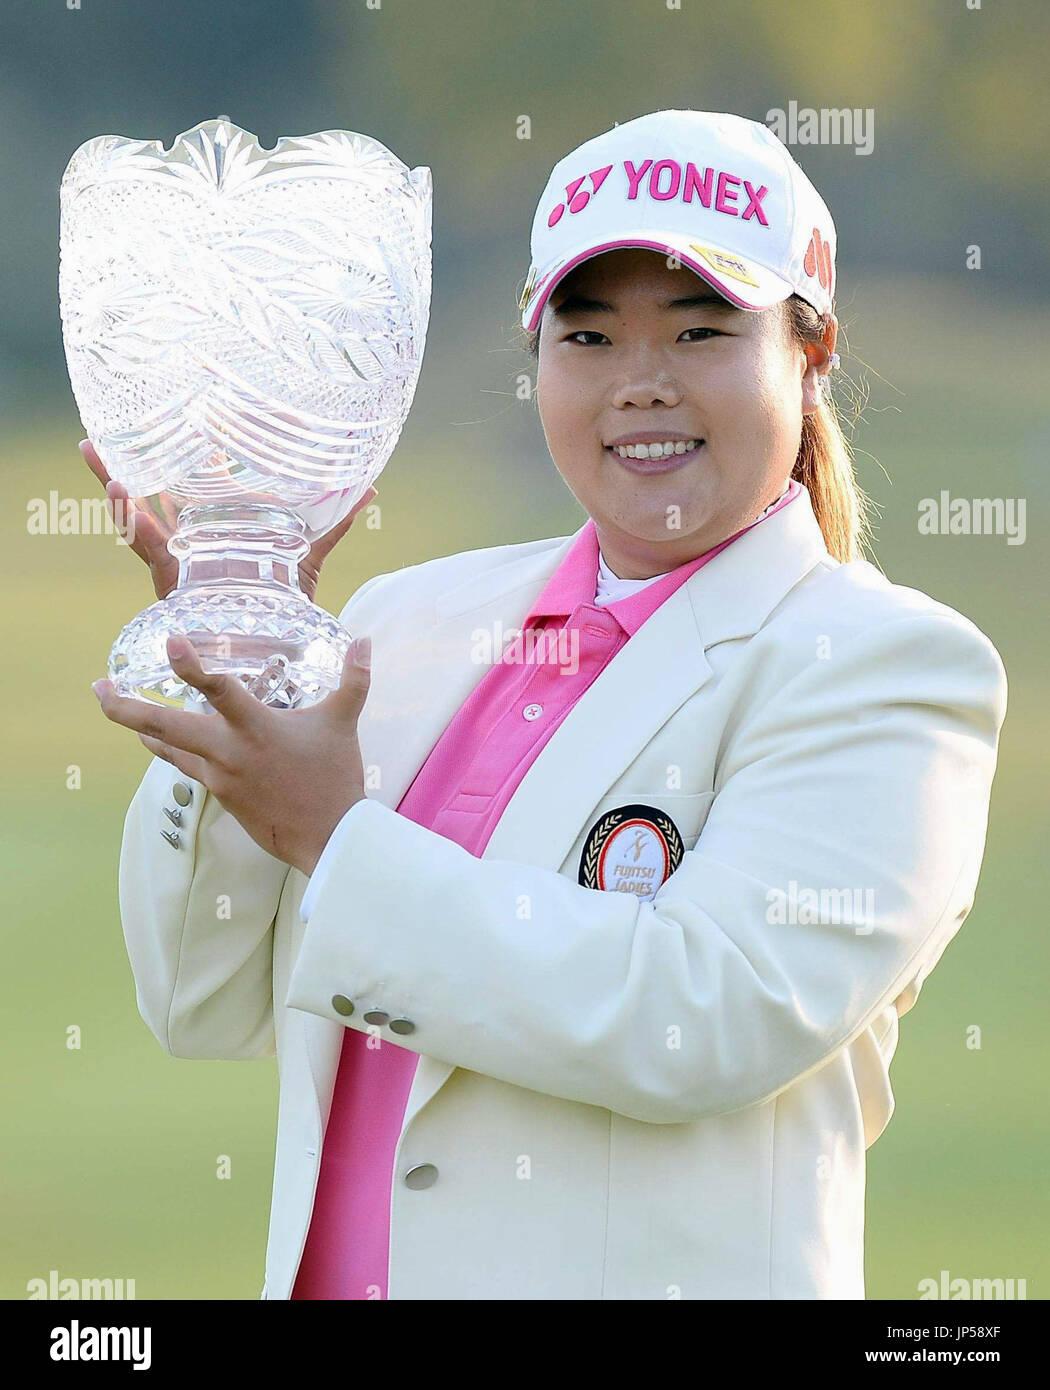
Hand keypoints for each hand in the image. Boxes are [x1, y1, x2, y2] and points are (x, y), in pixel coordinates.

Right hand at [80, 438, 377, 602]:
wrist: (281, 658)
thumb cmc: (287, 607)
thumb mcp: (308, 558)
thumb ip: (332, 526)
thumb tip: (368, 490)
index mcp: (213, 537)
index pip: (186, 493)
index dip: (169, 464)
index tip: (152, 427)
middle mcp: (190, 549)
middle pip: (151, 505)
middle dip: (125, 474)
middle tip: (96, 441)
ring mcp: (181, 568)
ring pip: (141, 529)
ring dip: (122, 499)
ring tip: (105, 465)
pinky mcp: (177, 589)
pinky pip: (152, 556)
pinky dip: (137, 532)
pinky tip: (126, 510)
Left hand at [93, 633, 372, 875]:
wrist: (328, 837)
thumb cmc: (334, 777)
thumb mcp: (343, 722)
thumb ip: (353, 679)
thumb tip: (365, 641)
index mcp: (256, 728)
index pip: (217, 689)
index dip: (190, 664)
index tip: (169, 640)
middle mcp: (229, 751)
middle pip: (164, 727)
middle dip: (125, 707)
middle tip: (98, 685)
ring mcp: (220, 775)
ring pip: (168, 747)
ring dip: (139, 727)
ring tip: (114, 705)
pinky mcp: (221, 793)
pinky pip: (186, 765)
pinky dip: (168, 749)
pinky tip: (156, 742)